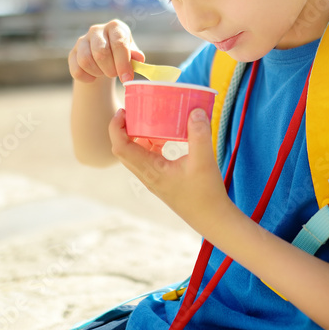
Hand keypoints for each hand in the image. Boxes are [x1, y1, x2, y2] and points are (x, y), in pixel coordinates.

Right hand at [69, 20, 143, 82]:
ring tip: (104, 73)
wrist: (104, 56)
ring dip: (98, 72)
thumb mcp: (131, 53)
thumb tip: (139, 58)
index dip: (123, 63)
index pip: (118, 43)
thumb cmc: (121, 53)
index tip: (127, 78)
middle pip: (101, 53)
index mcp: (115, 27)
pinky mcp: (72, 53)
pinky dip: (86, 78)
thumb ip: (135, 55)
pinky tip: (93, 78)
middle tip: (115, 74)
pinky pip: (76, 70)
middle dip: (110, 69)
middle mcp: (97, 30)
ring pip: (86, 60)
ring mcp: (82, 40)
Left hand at [108, 107, 236, 237]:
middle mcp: (147, 175)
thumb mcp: (204, 161)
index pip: (121, 147)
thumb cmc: (206, 193)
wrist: (212, 218)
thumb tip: (195, 111)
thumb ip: (199, 134)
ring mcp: (153, 179)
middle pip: (124, 150)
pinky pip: (148, 159)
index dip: (116, 128)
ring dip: (139, 136)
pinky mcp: (162, 180)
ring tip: (152, 121)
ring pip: (135, 155)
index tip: (123, 111)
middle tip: (135, 112)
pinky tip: (166, 138)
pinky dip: (151, 144)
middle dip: (124, 129)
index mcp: (150, 171)